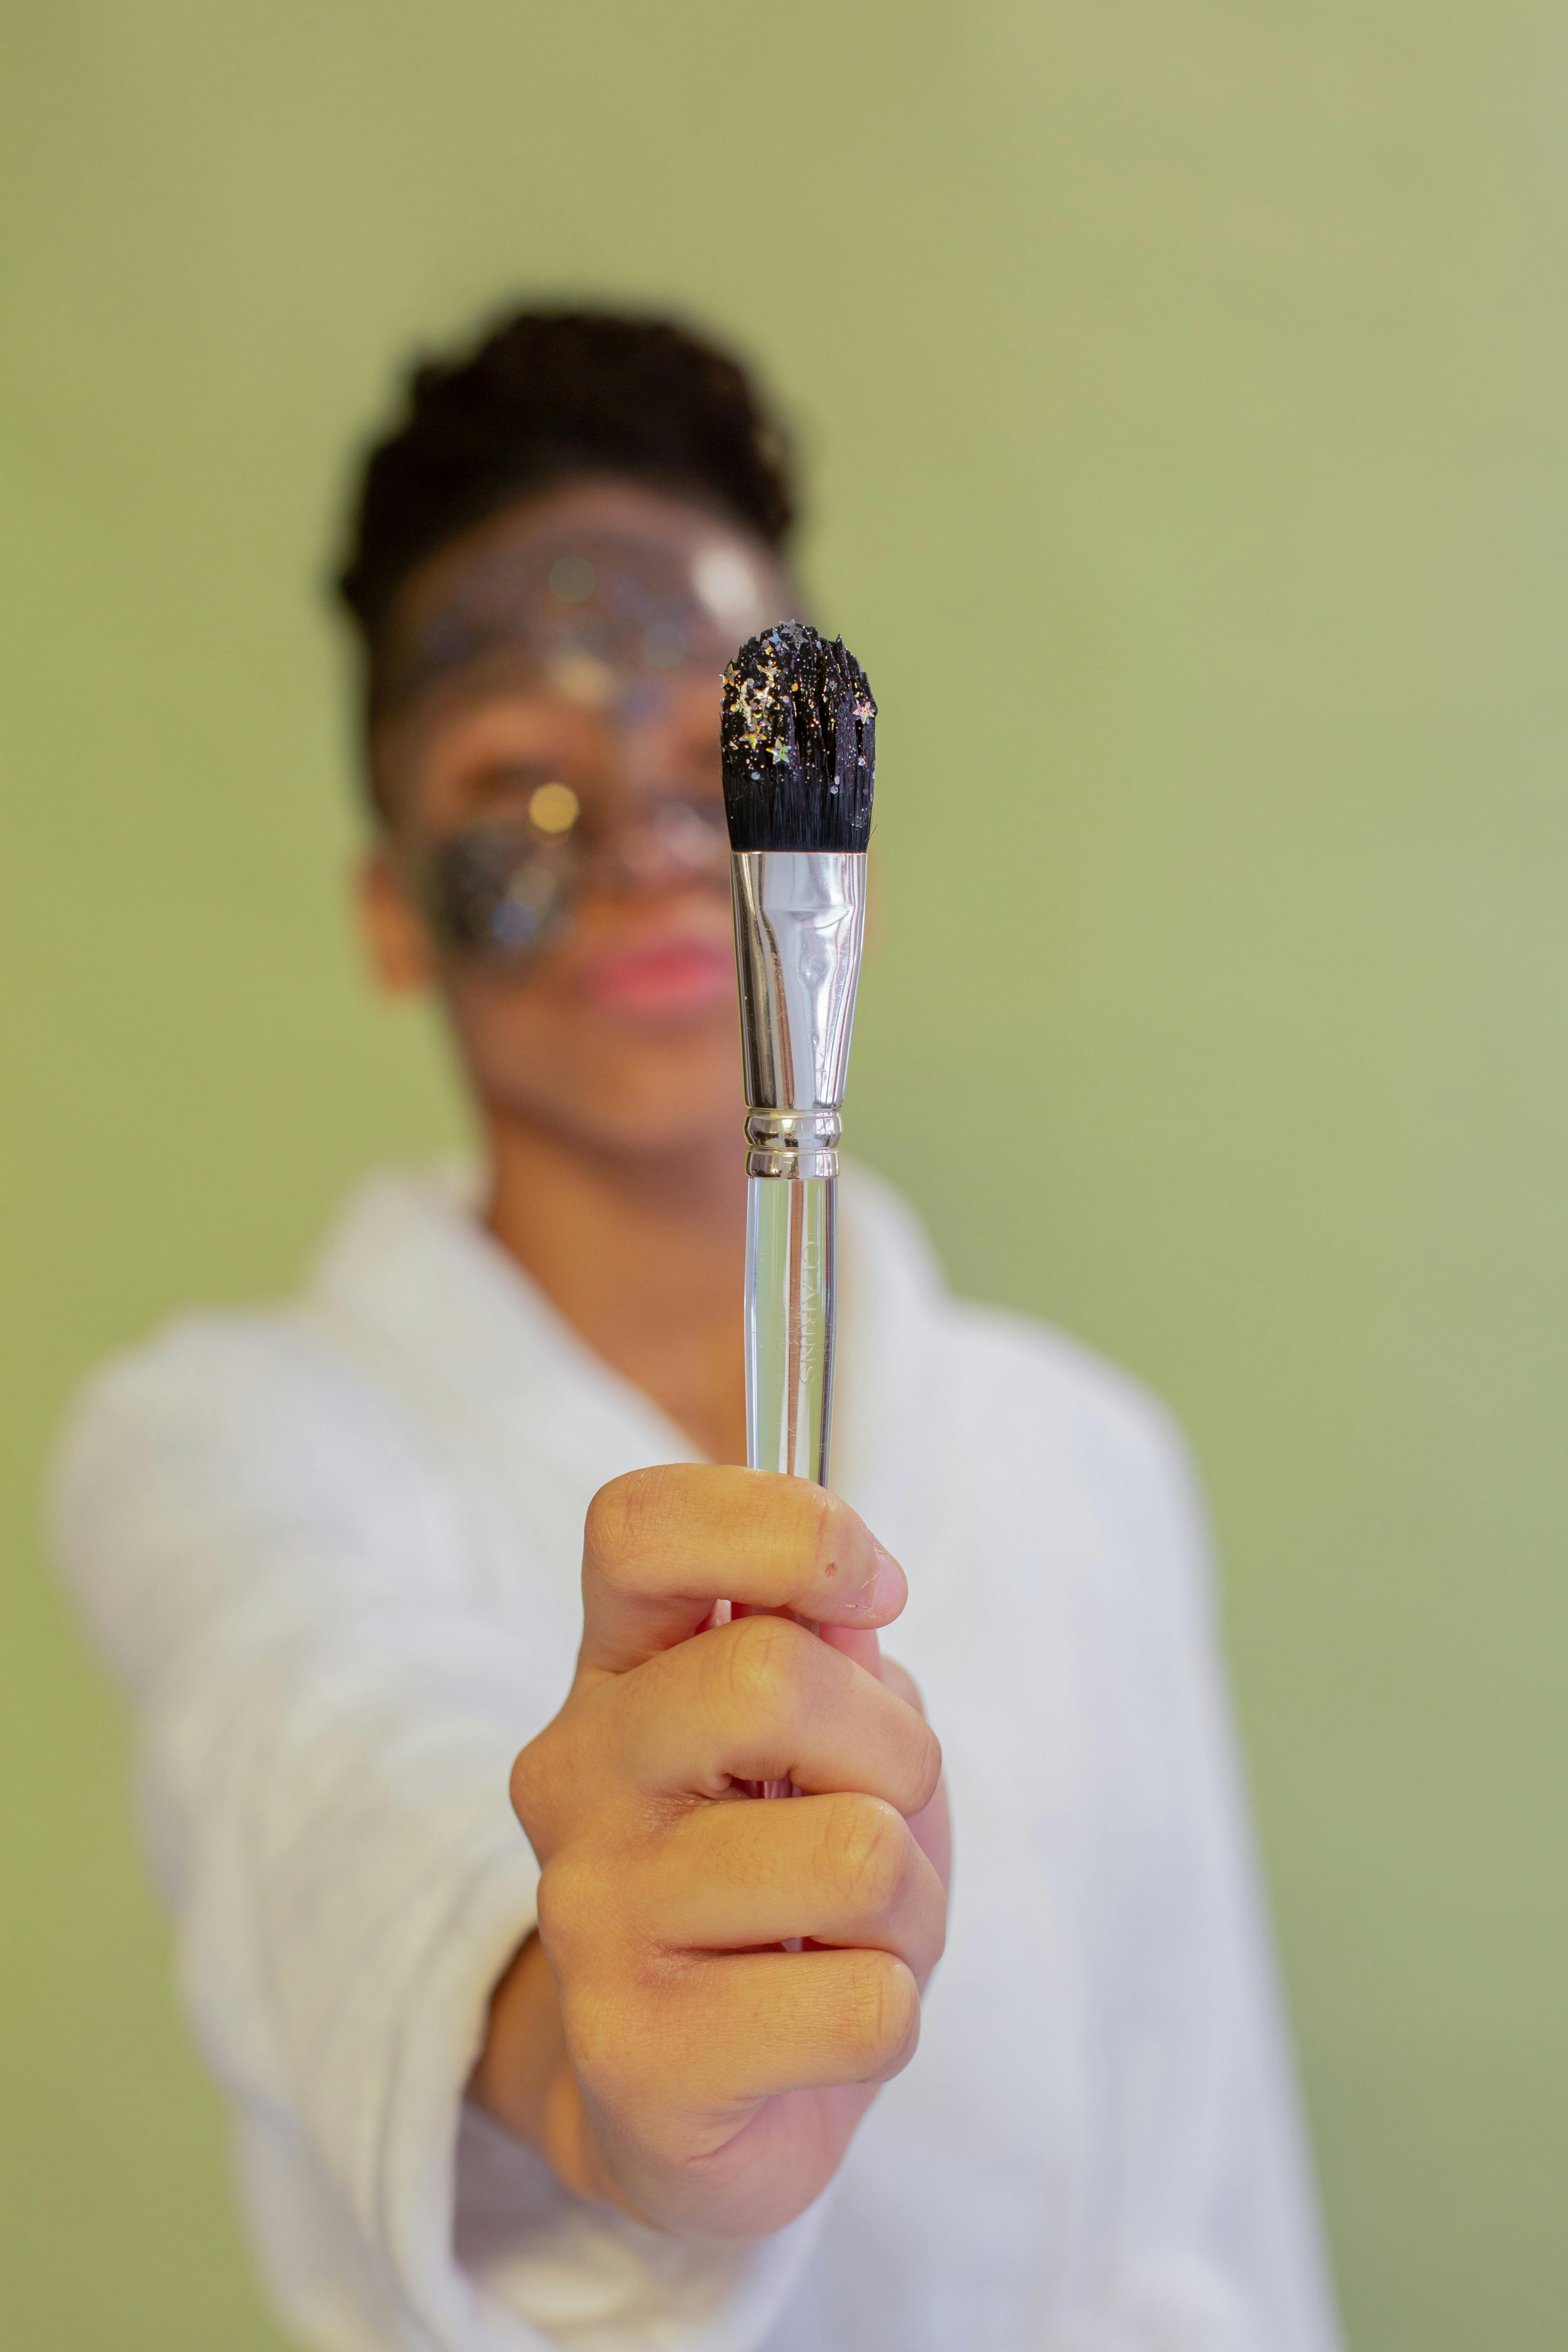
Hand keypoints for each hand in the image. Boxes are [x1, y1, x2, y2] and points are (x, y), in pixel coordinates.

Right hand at [471, 1463, 949, 2238]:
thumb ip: (836, 1658)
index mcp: (617, 1670)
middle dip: (893, 1750)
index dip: (787, 1527)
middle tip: (876, 1814)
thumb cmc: (784, 1883)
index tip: (874, 1592)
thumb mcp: (830, 1742)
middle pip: (771, 1676)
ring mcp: (588, 1914)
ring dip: (910, 1902)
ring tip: (853, 1935)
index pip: (639, 1525)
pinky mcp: (635, 2056)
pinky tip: (818, 2026)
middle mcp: (576, 1774)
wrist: (689, 2097)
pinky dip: (890, 2016)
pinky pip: (866, 2005)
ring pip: (852, 1852)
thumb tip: (848, 1613)